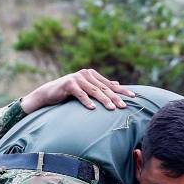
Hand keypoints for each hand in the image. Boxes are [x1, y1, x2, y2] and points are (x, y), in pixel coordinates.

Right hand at [21, 69, 135, 112]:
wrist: (49, 93)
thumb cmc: (69, 92)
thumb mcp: (87, 88)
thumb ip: (100, 86)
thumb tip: (116, 84)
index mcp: (92, 74)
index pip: (110, 84)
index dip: (122, 90)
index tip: (134, 96)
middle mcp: (85, 74)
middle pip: (104, 88)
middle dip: (115, 97)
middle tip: (124, 106)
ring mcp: (77, 78)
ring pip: (94, 91)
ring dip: (104, 100)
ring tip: (112, 109)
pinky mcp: (68, 84)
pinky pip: (80, 94)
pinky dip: (86, 101)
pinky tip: (93, 108)